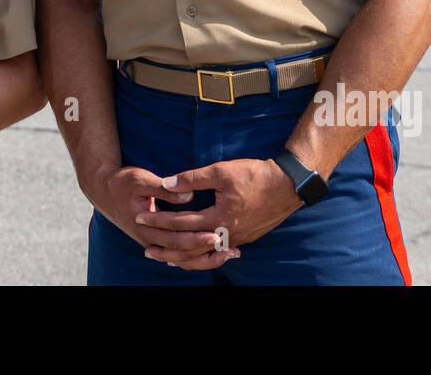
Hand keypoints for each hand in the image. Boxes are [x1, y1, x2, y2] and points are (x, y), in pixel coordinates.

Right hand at [84, 165, 228, 268]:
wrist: (104, 191)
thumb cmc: (123, 182)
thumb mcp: (140, 179)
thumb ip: (163, 188)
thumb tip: (188, 195)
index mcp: (146, 227)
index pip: (175, 239)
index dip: (196, 238)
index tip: (216, 233)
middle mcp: (150, 240)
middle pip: (182, 253)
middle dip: (207, 251)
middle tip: (230, 248)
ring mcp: (153, 242)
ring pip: (182, 258)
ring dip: (206, 258)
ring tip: (230, 254)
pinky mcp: (158, 240)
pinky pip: (179, 253)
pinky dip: (197, 255)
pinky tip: (215, 251)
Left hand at [137, 159, 301, 264]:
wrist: (289, 186)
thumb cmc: (255, 175)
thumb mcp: (222, 171)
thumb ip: (193, 178)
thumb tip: (167, 182)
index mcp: (218, 219)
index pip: (181, 223)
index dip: (159, 220)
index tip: (141, 217)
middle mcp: (227, 235)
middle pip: (190, 248)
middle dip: (167, 248)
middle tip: (146, 250)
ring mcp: (237, 239)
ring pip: (205, 254)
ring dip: (185, 256)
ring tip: (167, 259)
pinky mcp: (245, 238)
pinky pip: (218, 251)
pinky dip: (203, 254)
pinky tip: (197, 251)